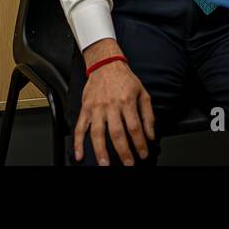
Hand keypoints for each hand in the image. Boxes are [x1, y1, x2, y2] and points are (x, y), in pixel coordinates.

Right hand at [73, 41, 155, 165]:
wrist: (105, 64)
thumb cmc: (125, 80)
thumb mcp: (143, 93)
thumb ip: (148, 115)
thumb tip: (151, 135)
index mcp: (127, 101)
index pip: (134, 127)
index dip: (139, 143)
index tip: (143, 154)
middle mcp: (111, 105)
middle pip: (117, 133)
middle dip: (123, 151)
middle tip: (128, 164)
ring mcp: (96, 108)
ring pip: (98, 133)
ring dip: (101, 151)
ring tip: (105, 164)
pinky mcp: (86, 109)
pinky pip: (80, 127)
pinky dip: (78, 142)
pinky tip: (80, 154)